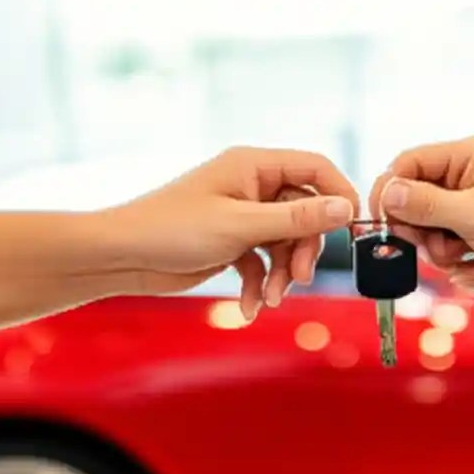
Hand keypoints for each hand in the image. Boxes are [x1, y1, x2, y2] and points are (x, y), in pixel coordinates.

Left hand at [99, 146, 358, 317]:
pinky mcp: (232, 243)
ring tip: (269, 300)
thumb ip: (297, 219)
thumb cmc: (172, 229)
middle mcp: (251, 186)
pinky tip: (250, 308)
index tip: (352, 228)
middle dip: (304, 250)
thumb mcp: (241, 226)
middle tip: (299, 278)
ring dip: (282, 275)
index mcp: (253, 166)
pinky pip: (263, 263)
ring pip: (286, 244)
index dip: (339, 195)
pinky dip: (260, 285)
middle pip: (305, 213)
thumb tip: (345, 209)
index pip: (315, 168)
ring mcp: (242, 216)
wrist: (121, 257)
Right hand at [370, 136, 473, 290]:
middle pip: (414, 204)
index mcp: (466, 157)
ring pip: (431, 234)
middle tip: (442, 246)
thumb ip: (426, 204)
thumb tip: (387, 193)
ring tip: (472, 256)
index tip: (384, 224)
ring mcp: (473, 208)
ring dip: (446, 253)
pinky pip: (453, 253)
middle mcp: (466, 178)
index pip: (407, 164)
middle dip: (424, 232)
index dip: (390, 193)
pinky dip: (467, 266)